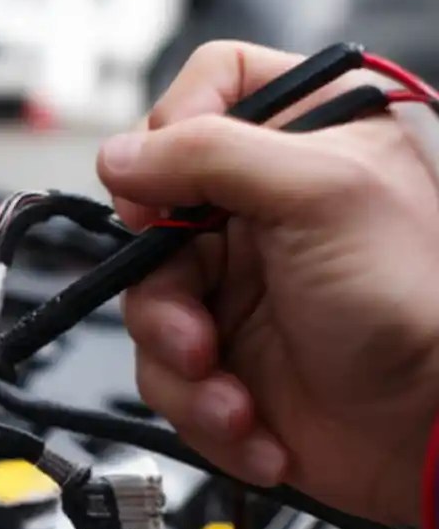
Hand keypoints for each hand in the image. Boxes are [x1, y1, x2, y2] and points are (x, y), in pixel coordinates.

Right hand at [99, 40, 438, 526]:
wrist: (432, 437)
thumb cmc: (417, 309)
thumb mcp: (322, 195)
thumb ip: (212, 153)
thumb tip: (121, 156)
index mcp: (302, 144)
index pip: (208, 91)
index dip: (172, 133)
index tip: (168, 190)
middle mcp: (262, 210)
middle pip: (150, 212)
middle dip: (164, 284)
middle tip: (193, 316)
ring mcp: (237, 285)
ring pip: (145, 300)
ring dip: (180, 357)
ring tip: (226, 386)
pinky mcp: (222, 356)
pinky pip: (162, 370)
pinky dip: (199, 404)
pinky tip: (250, 419)